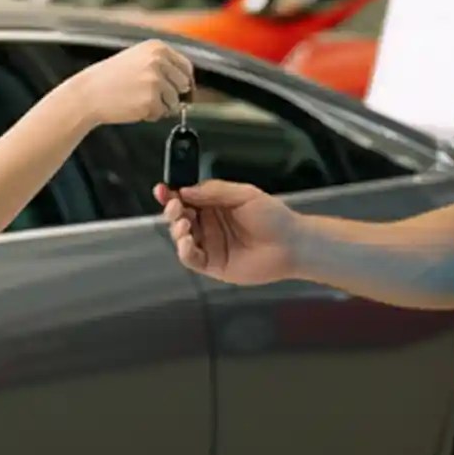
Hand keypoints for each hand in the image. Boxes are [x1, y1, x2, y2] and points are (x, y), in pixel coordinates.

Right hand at [73, 40, 193, 124]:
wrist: (88, 94)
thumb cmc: (110, 79)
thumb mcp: (138, 59)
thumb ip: (162, 66)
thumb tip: (189, 84)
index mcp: (157, 48)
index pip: (186, 66)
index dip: (183, 81)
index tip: (180, 90)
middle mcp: (159, 61)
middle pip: (183, 85)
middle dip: (171, 94)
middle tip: (150, 96)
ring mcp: (155, 81)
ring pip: (173, 102)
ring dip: (159, 106)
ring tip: (136, 99)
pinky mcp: (151, 101)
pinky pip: (161, 113)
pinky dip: (150, 115)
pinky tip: (133, 107)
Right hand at [154, 180, 297, 285]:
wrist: (292, 244)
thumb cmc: (273, 216)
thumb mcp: (244, 194)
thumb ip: (214, 191)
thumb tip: (186, 190)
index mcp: (215, 205)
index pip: (186, 198)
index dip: (172, 194)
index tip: (162, 190)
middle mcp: (209, 224)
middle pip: (179, 217)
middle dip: (172, 210)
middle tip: (175, 206)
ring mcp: (210, 245)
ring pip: (181, 237)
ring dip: (177, 229)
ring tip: (184, 223)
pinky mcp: (213, 265)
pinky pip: (191, 259)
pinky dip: (184, 250)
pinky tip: (187, 241)